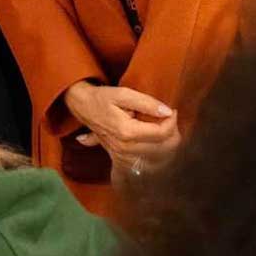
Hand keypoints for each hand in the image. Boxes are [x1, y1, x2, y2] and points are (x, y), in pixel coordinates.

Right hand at [63, 80, 179, 169]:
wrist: (83, 107)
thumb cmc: (102, 98)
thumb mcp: (123, 94)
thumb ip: (146, 103)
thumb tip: (167, 112)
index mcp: (127, 132)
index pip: (161, 133)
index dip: (171, 121)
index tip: (172, 110)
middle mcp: (125, 148)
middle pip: (162, 147)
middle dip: (172, 131)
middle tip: (168, 117)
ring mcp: (123, 155)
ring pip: (158, 156)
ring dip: (166, 141)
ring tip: (163, 125)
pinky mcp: (122, 157)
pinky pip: (147, 161)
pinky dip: (157, 152)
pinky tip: (156, 140)